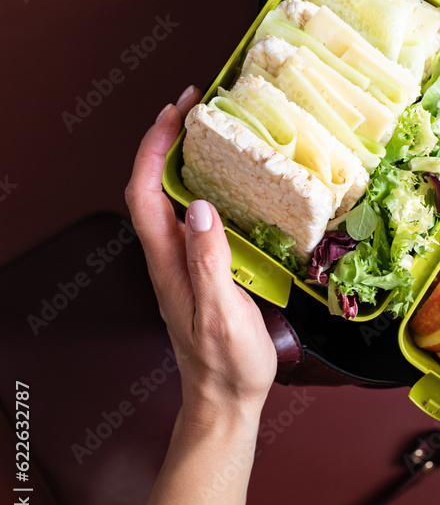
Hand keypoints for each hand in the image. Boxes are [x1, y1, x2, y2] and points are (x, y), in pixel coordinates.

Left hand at [124, 87, 277, 431]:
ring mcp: (182, 260)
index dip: (152, 146)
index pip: (143, 191)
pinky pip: (192, 213)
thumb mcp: (222, 313)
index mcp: (167, 260)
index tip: (176, 112)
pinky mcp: (200, 266)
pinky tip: (230, 179)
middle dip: (165, 139)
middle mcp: (167, 254)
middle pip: (151, 185)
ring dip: (182, 157)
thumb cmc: (226, 363)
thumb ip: (210, 261)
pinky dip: (204, 183)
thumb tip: (199, 207)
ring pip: (171, 196)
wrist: (225, 399)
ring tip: (211, 128)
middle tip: (194, 105)